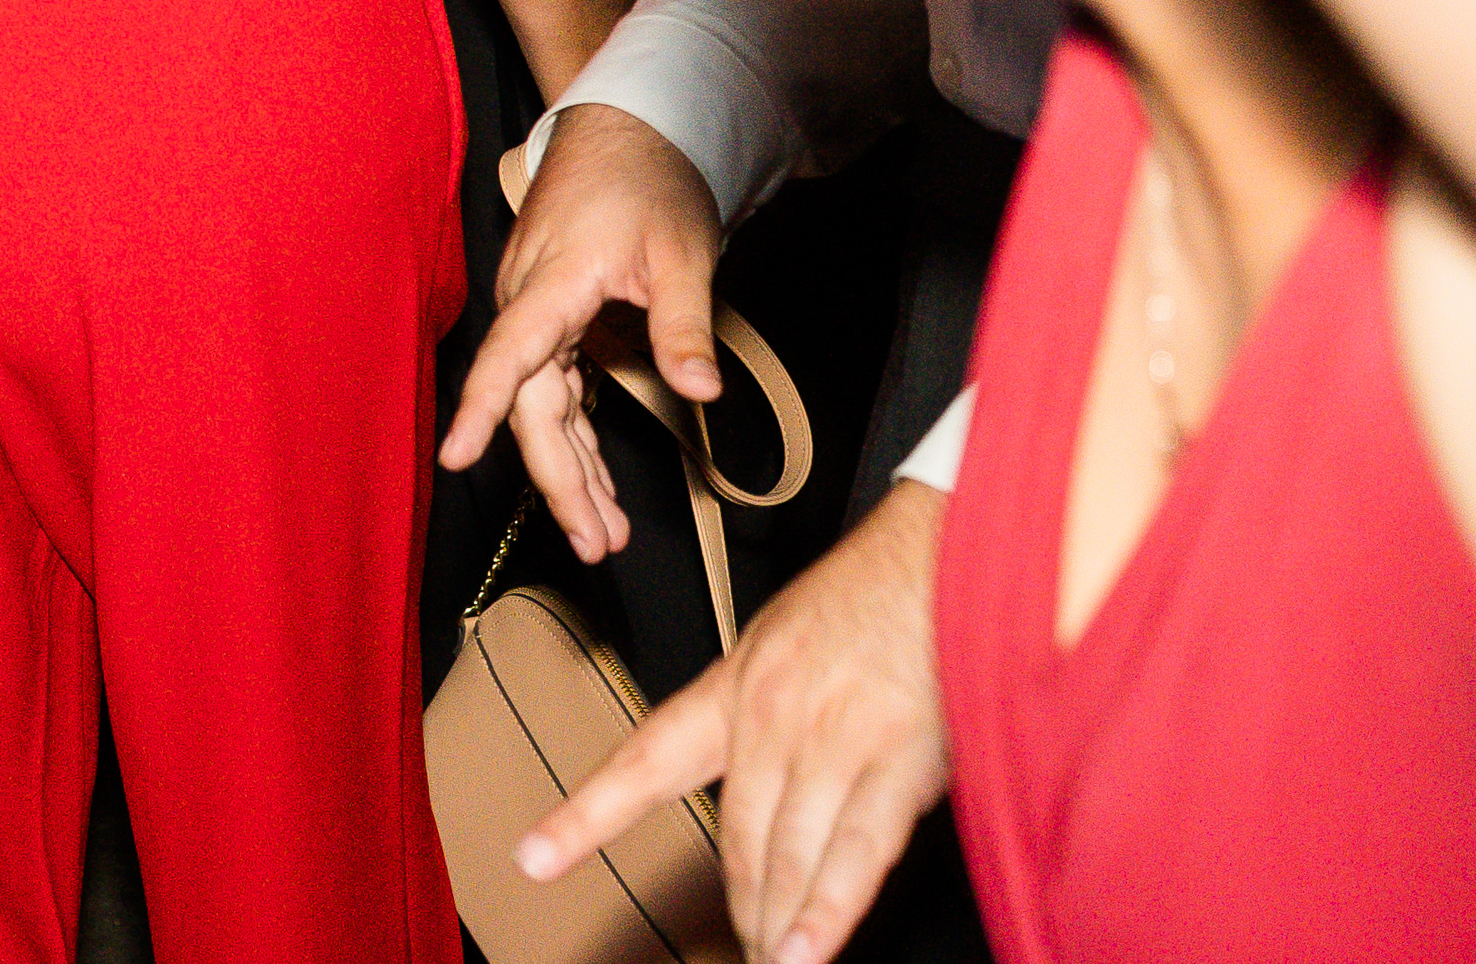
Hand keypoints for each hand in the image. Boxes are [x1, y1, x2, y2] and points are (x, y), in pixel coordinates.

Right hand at [444, 102, 726, 560]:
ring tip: (606, 532)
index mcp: (552, 283)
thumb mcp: (682, 251)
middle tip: (600, 543)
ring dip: (572, 469)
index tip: (457, 456)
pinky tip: (596, 481)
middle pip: (532, 405)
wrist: (627, 133)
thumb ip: (682, 323)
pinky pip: (555, 389)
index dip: (482, 409)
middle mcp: (530, 302)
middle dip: (561, 479)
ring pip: (543, 405)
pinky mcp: (553, 318)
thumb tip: (700, 389)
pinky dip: (577, 437)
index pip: (509, 357)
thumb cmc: (648, 182)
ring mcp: (537, 312)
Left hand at [522, 482, 950, 963]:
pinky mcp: (900, 761)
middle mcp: (770, 716)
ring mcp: (833, 739)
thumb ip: (762, 723)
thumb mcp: (785, 645)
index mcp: (733, 687)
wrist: (942, 551)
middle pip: (737, 836)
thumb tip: (758, 796)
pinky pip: (858, 851)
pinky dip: (829, 910)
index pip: (645, 760)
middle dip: (738, 905)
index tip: (532, 858)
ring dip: (776, 923)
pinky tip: (805, 951)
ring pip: (789, 853)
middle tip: (739, 954)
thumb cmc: (869, 601)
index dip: (585, 816)